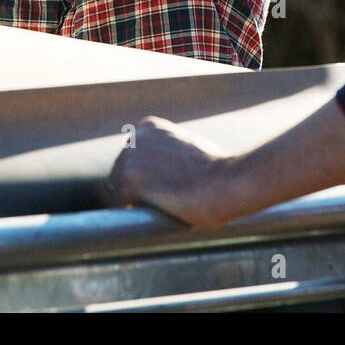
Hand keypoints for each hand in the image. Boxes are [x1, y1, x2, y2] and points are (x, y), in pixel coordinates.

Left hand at [103, 117, 238, 228]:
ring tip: (161, 211)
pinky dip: (130, 215)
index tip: (160, 190)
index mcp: (149, 128)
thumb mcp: (188, 148)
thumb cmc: (218, 171)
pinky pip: (118, 206)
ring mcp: (129, 158)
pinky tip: (153, 216)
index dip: (144, 179)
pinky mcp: (129, 180)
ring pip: (116, 191)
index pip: (131, 159)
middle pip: (119, 173)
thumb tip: (159, 172)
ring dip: (132, 204)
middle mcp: (135, 138)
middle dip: (135, 191)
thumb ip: (167, 154)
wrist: (227, 181)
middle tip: (161, 204)